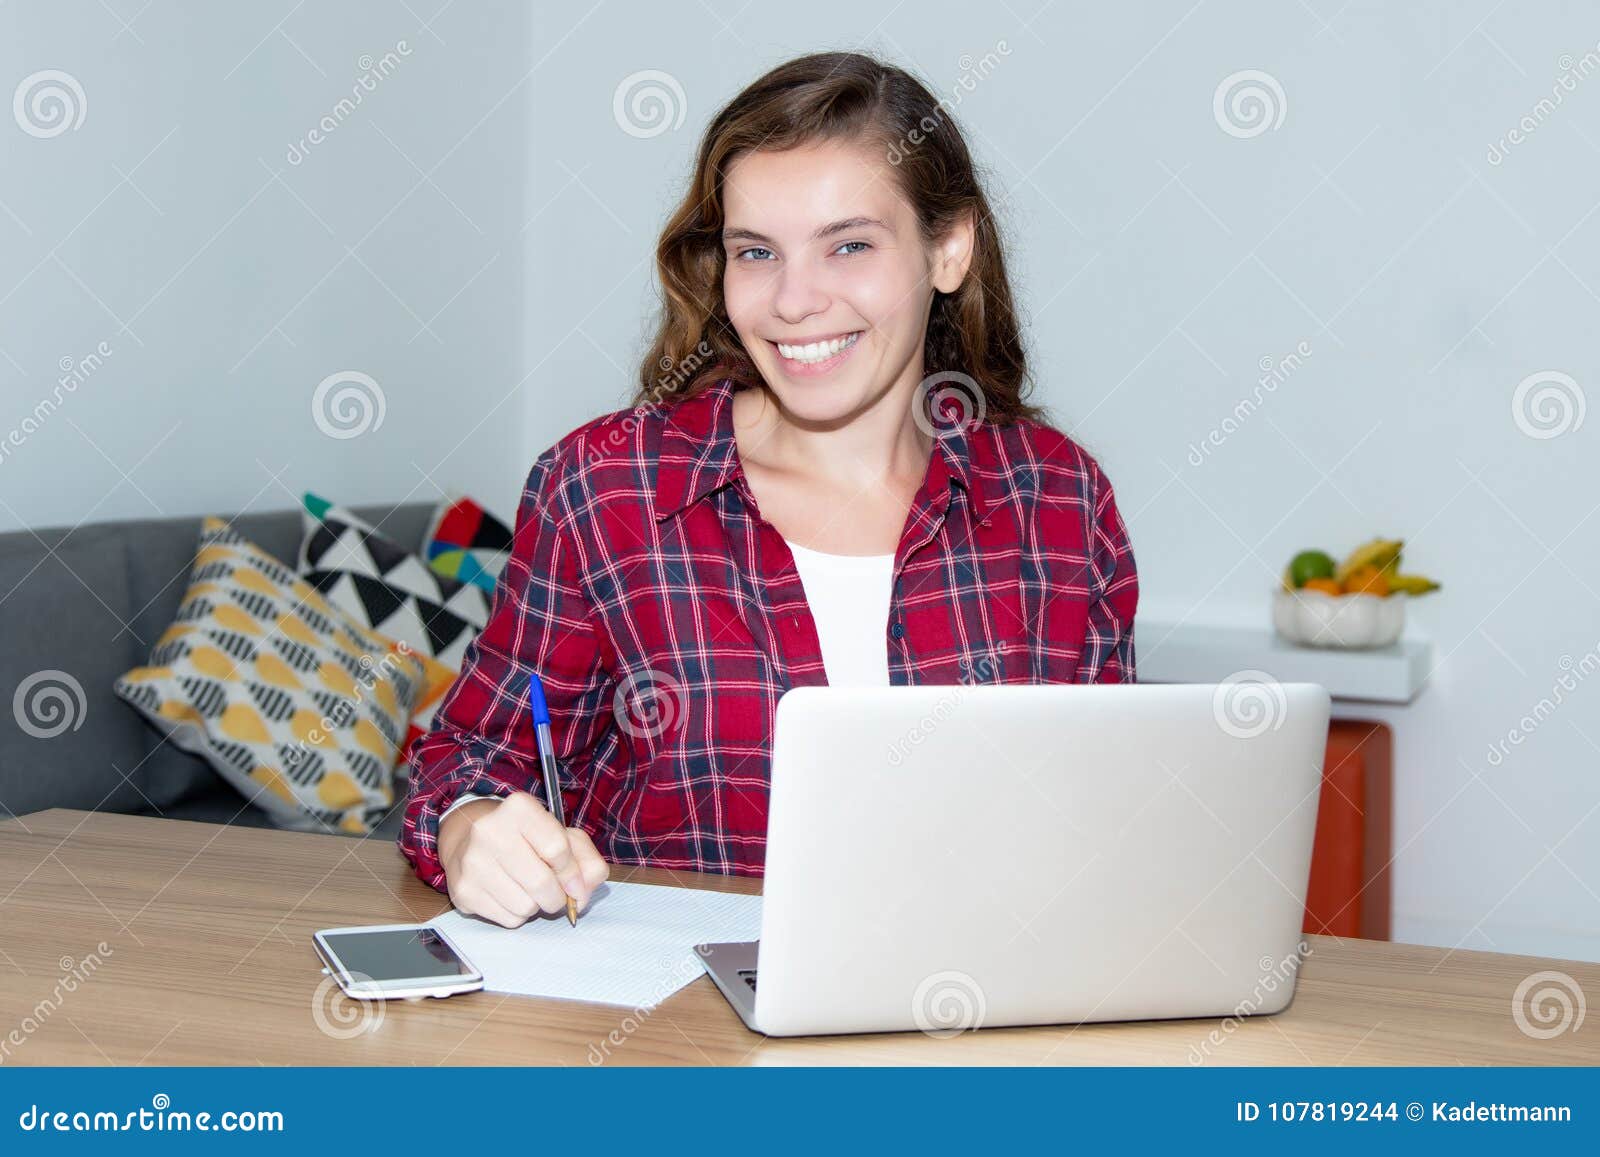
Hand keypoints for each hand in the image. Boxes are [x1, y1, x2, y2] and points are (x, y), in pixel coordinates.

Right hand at [437, 792, 608, 927]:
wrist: (470, 844)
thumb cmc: (525, 839)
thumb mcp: (561, 835)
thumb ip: (586, 858)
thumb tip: (584, 889)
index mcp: (518, 808)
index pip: (556, 848)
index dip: (573, 872)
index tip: (575, 882)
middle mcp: (489, 831)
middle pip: (542, 882)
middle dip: (559, 897)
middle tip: (558, 895)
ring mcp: (472, 863)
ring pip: (526, 906)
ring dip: (537, 906)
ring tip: (530, 890)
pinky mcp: (464, 891)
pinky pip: (509, 919)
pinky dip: (519, 914)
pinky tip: (511, 895)